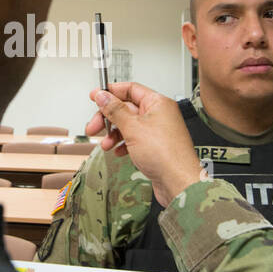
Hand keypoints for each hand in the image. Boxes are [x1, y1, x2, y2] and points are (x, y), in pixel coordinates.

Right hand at [87, 82, 203, 204]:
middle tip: (94, 127)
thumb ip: (115, 110)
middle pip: (126, 108)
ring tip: (107, 144)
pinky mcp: (155, 146)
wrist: (178, 182)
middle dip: (108, 118)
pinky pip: (134, 139)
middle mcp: (159, 115)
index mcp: (158, 103)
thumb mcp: (133, 128)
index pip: (131, 89)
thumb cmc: (166, 155)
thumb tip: (103, 96)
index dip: (111, 92)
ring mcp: (157, 131)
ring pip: (129, 126)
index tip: (95, 96)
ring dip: (114, 133)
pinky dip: (123, 144)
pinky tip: (118, 151)